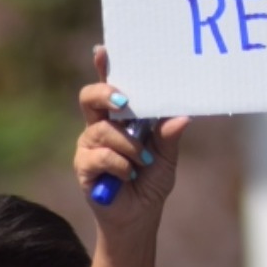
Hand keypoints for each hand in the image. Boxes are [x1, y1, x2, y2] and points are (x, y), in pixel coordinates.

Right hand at [75, 46, 188, 237]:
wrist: (139, 216)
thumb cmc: (152, 180)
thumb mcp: (167, 157)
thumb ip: (169, 136)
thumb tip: (182, 116)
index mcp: (119, 117)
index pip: (109, 87)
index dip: (103, 68)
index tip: (103, 50)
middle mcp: (99, 126)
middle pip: (90, 98)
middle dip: (105, 93)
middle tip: (124, 99)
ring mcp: (89, 146)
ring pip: (102, 130)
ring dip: (128, 144)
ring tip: (144, 159)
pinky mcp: (84, 166)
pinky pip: (100, 156)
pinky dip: (120, 164)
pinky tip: (129, 174)